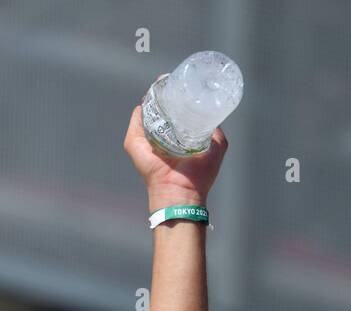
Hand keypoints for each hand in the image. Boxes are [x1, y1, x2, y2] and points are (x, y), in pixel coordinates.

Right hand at [124, 76, 228, 209]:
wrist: (182, 191)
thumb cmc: (199, 176)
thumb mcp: (216, 146)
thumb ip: (216, 131)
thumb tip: (216, 114)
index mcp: (174, 138)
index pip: (172, 112)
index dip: (176, 96)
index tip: (182, 83)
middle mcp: (158, 137)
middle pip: (157, 109)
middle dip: (161, 92)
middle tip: (169, 79)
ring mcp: (144, 140)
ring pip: (144, 111)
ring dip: (150, 96)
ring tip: (160, 83)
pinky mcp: (134, 143)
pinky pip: (136, 121)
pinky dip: (141, 109)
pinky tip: (149, 97)